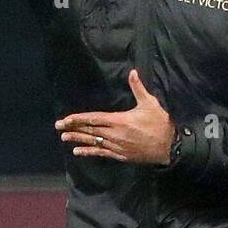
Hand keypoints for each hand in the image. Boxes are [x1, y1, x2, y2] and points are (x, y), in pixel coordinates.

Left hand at [56, 69, 174, 163]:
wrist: (170, 146)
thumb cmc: (160, 123)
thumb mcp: (150, 103)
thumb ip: (138, 88)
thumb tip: (133, 72)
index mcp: (119, 120)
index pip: (94, 119)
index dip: (79, 119)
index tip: (66, 119)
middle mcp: (114, 134)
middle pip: (90, 130)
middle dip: (73, 128)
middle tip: (58, 127)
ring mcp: (116, 146)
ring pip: (93, 142)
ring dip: (78, 140)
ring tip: (64, 138)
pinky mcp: (120, 155)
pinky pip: (101, 153)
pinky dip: (89, 152)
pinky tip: (78, 152)